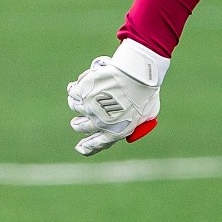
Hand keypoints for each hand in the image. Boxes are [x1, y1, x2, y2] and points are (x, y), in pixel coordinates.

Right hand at [67, 39, 167, 155]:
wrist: (137, 74)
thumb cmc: (146, 91)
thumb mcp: (148, 114)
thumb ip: (138, 122)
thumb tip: (133, 127)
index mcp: (116, 131)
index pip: (96, 144)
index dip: (86, 147)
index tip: (79, 147)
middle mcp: (99, 123)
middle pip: (80, 126)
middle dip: (79, 123)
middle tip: (78, 118)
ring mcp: (89, 107)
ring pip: (75, 107)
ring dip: (78, 101)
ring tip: (86, 93)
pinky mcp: (82, 92)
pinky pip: (73, 92)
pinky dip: (75, 87)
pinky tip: (80, 83)